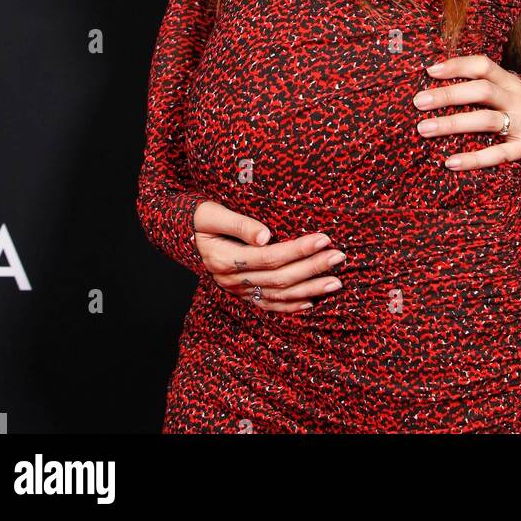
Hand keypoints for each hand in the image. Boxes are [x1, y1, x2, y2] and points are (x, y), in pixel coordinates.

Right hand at [192, 200, 345, 311]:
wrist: (180, 234)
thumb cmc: (197, 217)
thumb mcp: (211, 214)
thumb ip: (238, 224)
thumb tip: (266, 235)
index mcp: (224, 259)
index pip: (269, 257)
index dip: (298, 250)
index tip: (324, 238)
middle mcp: (231, 280)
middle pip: (279, 279)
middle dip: (312, 268)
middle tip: (339, 257)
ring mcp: (237, 291)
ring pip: (278, 296)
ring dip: (309, 289)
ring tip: (336, 281)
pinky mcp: (242, 294)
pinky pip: (269, 306)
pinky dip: (292, 306)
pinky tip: (312, 302)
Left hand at [413, 54, 520, 169]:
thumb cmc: (510, 108)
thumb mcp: (500, 90)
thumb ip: (475, 84)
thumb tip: (431, 79)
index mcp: (508, 80)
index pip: (483, 65)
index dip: (457, 66)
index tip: (429, 71)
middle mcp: (515, 99)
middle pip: (482, 91)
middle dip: (448, 95)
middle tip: (419, 102)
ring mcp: (520, 124)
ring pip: (486, 120)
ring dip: (452, 124)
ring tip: (424, 129)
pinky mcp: (520, 149)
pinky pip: (496, 154)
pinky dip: (473, 159)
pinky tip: (449, 162)